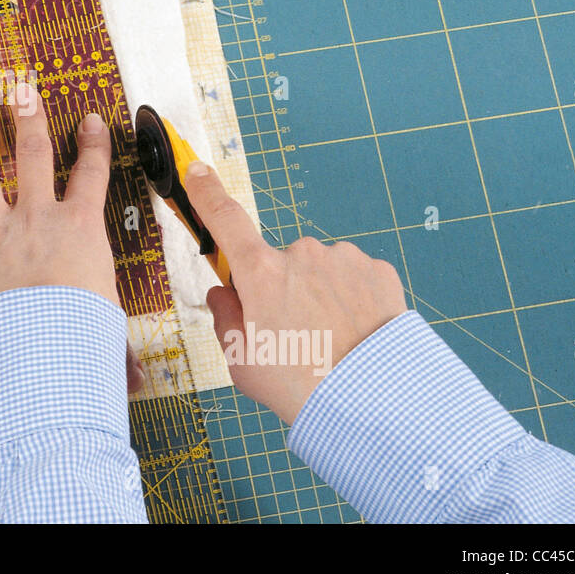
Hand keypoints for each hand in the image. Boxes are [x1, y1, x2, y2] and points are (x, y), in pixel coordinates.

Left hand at [0, 84, 145, 389]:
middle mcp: (39, 219)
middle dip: (27, 121)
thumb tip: (136, 380)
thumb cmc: (86, 332)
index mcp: (81, 225)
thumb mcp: (108, 314)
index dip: (94, 145)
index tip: (91, 121)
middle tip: (19, 92)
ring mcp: (1, 235)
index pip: (92, 174)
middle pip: (34, 157)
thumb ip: (108, 325)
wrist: (47, 345)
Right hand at [184, 160, 406, 423]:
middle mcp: (301, 254)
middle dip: (280, 288)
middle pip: (278, 263)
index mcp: (261, 273)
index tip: (197, 170)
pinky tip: (355, 331)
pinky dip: (351, 298)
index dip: (206, 193)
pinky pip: (353, 277)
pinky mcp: (377, 271)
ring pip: (319, 270)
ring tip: (330, 340)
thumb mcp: (241, 361)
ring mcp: (343, 259)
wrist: (373, 403)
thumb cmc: (299, 386)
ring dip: (319, 294)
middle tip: (293, 334)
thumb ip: (224, 318)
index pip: (224, 219)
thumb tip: (223, 293)